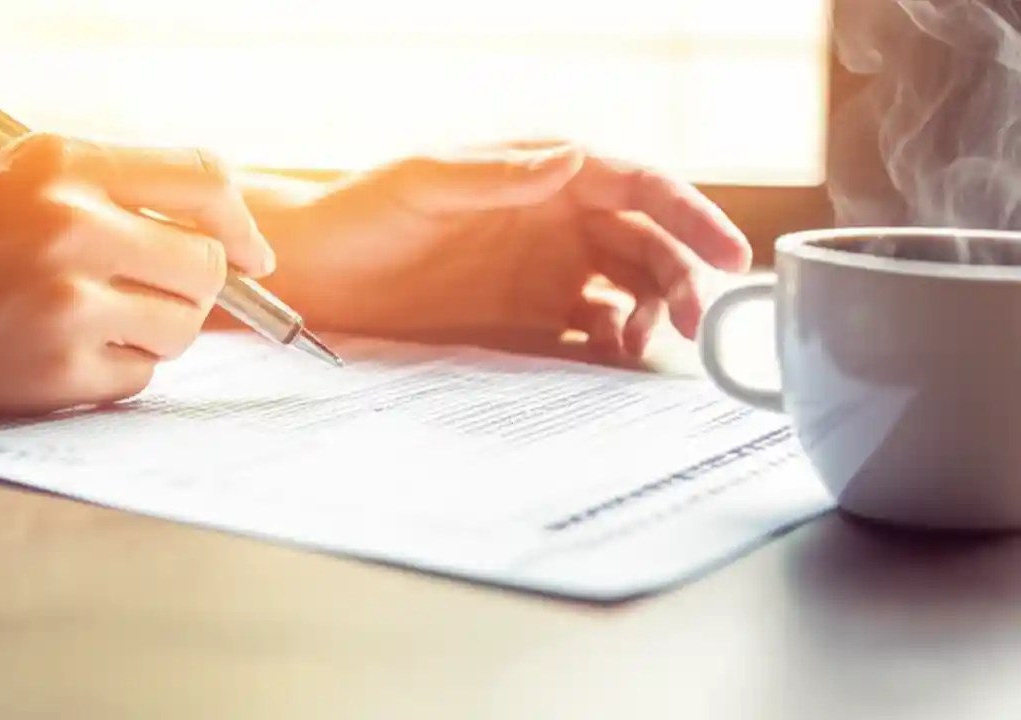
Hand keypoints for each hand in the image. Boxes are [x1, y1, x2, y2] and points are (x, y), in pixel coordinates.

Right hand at [0, 133, 274, 419]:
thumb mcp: (20, 186)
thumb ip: (117, 195)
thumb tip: (231, 243)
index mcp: (62, 162)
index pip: (203, 179)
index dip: (241, 224)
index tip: (253, 256)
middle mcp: (69, 223)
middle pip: (207, 266)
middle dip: (194, 290)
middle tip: (148, 299)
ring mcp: (63, 301)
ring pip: (181, 327)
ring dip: (153, 334)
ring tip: (87, 323)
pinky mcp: (56, 371)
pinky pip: (139, 376)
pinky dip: (114, 372)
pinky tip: (56, 356)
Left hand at [259, 141, 750, 363]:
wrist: (318, 272)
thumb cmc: (363, 210)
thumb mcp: (426, 184)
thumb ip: (499, 175)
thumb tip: (574, 159)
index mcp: (544, 175)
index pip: (638, 186)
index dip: (691, 215)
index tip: (729, 254)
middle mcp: (556, 220)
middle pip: (646, 243)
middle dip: (681, 276)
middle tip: (692, 321)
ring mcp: (545, 270)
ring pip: (628, 288)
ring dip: (652, 312)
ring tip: (643, 345)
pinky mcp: (527, 317)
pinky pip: (590, 329)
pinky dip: (613, 343)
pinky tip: (610, 357)